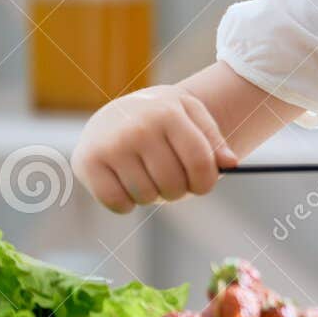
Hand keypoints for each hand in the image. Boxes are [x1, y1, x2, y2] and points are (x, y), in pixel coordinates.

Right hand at [73, 85, 237, 212]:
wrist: (120, 111)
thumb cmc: (165, 118)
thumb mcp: (193, 117)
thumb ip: (214, 141)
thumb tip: (231, 164)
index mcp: (168, 113)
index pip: (199, 161)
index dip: (206, 182)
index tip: (202, 185)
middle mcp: (137, 128)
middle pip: (173, 183)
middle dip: (179, 191)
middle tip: (174, 183)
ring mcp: (110, 145)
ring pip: (146, 196)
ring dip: (153, 196)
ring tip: (150, 179)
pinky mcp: (86, 162)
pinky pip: (116, 202)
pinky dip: (127, 204)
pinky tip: (129, 186)